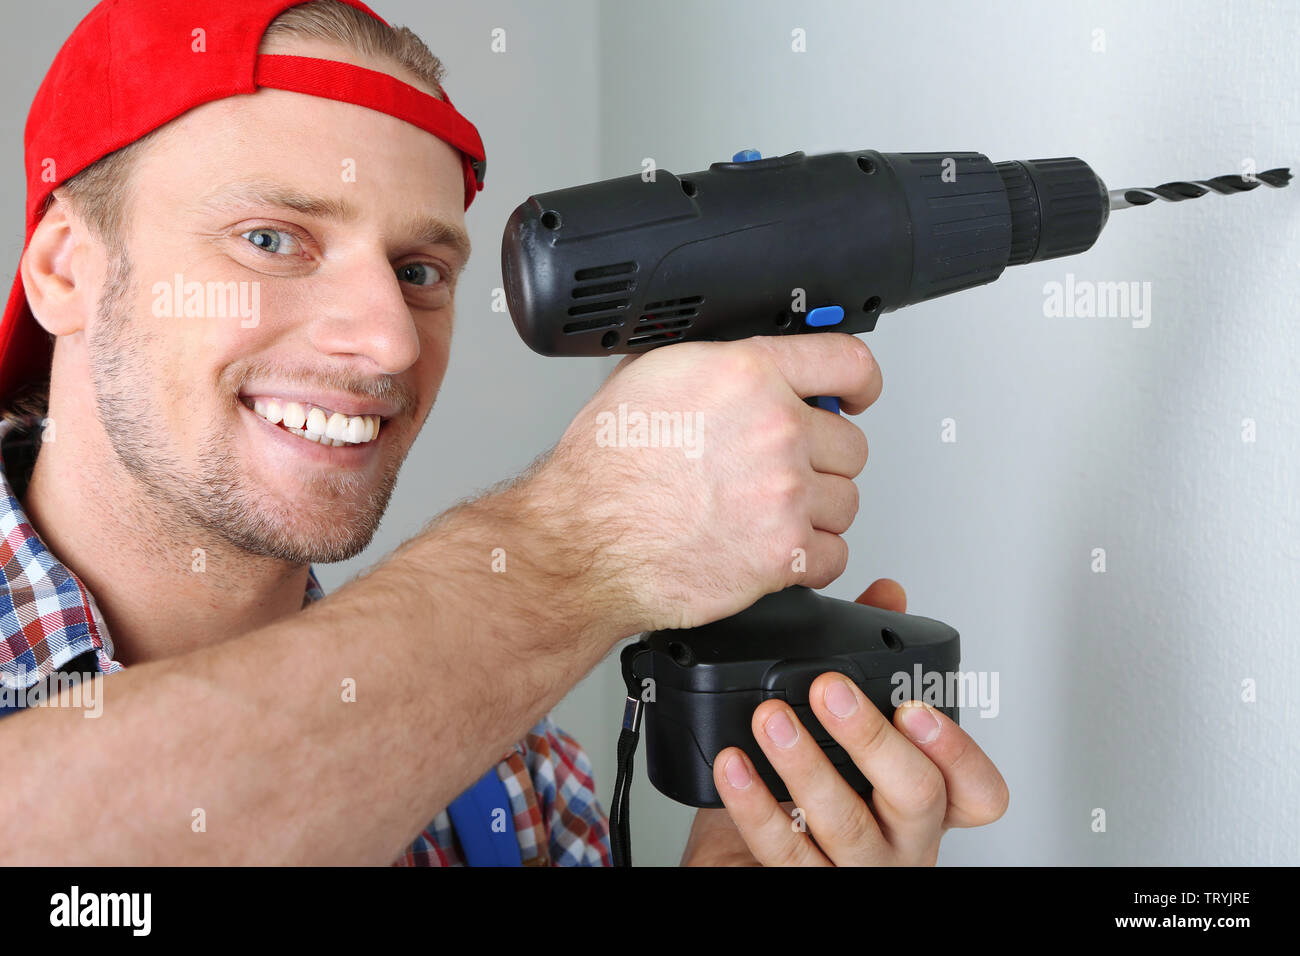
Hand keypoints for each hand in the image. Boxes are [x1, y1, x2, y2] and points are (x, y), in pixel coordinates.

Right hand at [529, 334, 878, 634]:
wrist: (582, 541)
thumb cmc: (604, 469)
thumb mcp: (649, 376)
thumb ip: (713, 364)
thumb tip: (742, 362)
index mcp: (747, 375)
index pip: (847, 362)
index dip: (858, 382)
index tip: (857, 396)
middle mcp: (774, 429)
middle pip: (850, 444)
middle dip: (820, 460)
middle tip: (780, 472)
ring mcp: (783, 493)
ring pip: (846, 502)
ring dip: (814, 511)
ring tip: (764, 513)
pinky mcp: (782, 553)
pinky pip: (833, 555)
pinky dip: (808, 559)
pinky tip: (770, 548)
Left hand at [680, 578, 1007, 865]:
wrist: (742, 858)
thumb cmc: (808, 792)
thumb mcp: (845, 729)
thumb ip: (869, 664)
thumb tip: (887, 595)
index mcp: (925, 801)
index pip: (978, 790)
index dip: (958, 749)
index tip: (913, 703)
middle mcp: (902, 840)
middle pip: (916, 796)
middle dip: (871, 737)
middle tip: (828, 689)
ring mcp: (855, 866)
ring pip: (846, 823)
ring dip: (806, 764)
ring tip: (772, 719)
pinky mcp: (804, 881)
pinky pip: (783, 848)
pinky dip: (754, 802)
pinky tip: (734, 764)